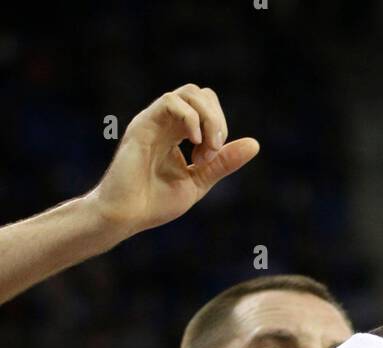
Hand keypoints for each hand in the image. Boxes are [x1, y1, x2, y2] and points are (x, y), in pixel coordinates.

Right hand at [88, 84, 258, 235]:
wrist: (124, 216)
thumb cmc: (154, 203)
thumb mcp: (198, 181)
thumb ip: (222, 163)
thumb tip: (255, 144)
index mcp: (177, 133)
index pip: (207, 107)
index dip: (219, 127)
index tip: (212, 158)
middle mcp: (165, 122)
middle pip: (201, 94)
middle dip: (217, 120)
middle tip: (212, 152)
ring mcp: (154, 121)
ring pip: (189, 94)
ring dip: (208, 119)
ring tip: (205, 150)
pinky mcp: (142, 125)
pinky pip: (170, 102)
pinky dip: (190, 118)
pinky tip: (194, 142)